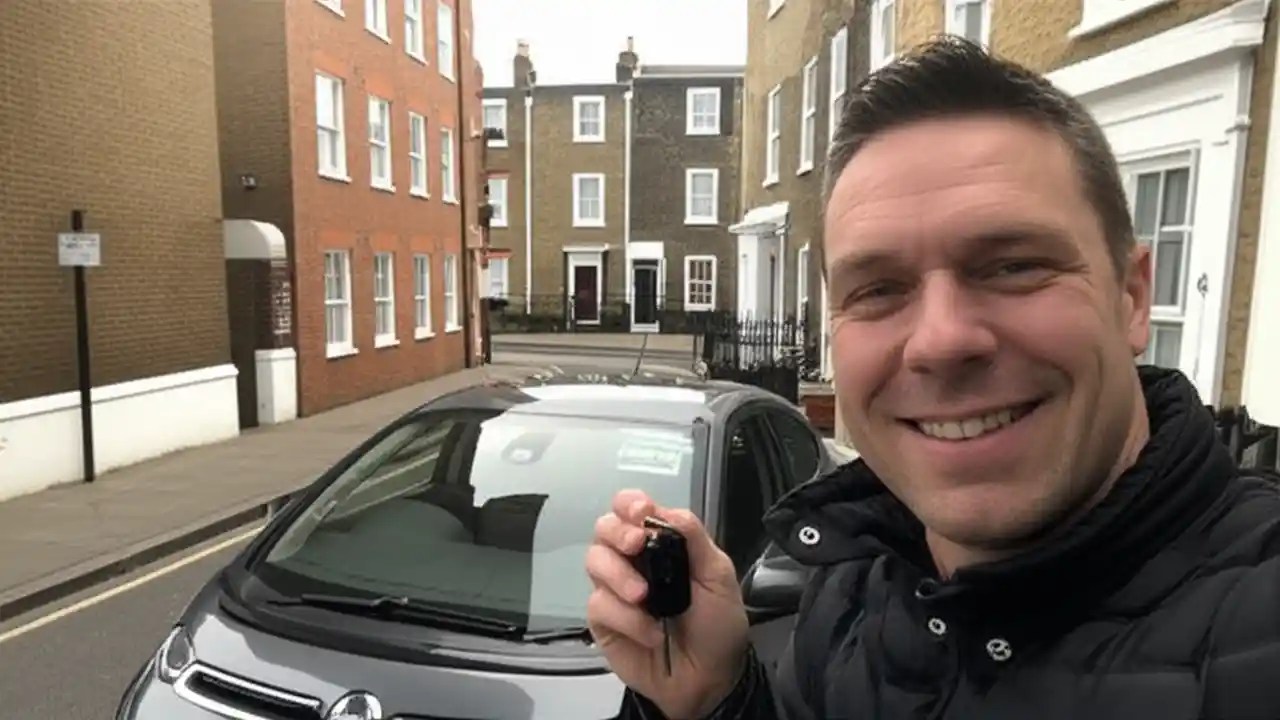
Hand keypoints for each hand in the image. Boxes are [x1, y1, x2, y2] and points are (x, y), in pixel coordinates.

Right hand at [586, 489, 748, 718]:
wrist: (710, 678)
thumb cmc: (717, 625)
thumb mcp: (718, 575)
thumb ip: (694, 539)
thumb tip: (666, 512)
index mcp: (661, 542)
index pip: (632, 509)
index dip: (630, 504)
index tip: (641, 513)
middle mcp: (633, 560)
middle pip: (605, 527)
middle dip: (618, 532)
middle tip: (637, 546)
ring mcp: (615, 589)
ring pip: (595, 561)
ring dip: (620, 575)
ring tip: (645, 596)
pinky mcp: (603, 620)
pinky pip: (599, 604)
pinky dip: (626, 617)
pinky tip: (650, 631)